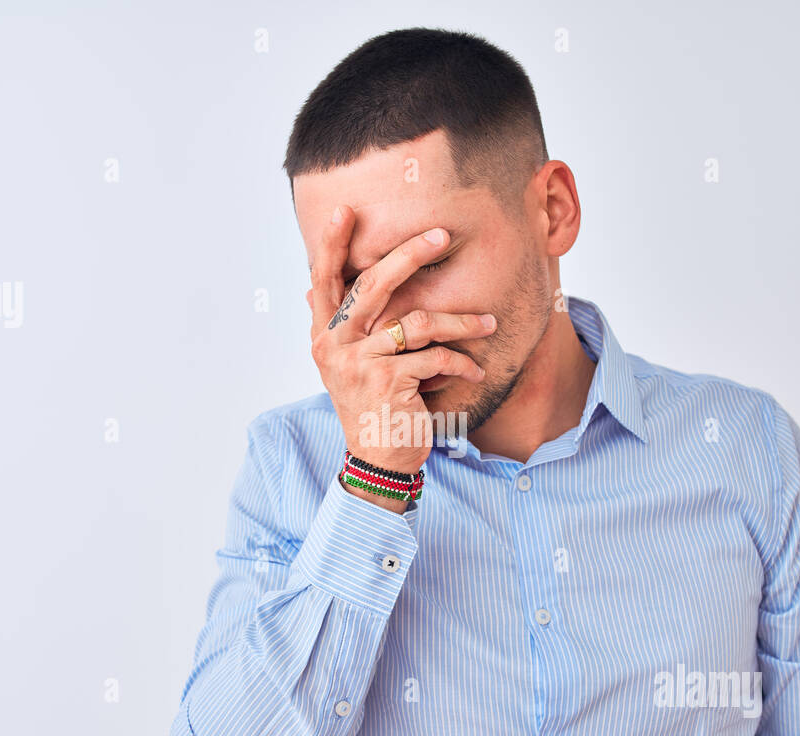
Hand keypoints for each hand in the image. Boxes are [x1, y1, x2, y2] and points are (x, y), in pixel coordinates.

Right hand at [307, 205, 495, 510]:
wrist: (379, 460)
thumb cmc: (371, 407)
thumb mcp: (347, 365)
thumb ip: (341, 326)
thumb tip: (311, 285)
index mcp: (324, 336)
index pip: (323, 280)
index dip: (333, 244)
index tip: (346, 210)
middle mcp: (335, 346)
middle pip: (373, 285)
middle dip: (409, 254)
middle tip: (441, 235)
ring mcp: (361, 364)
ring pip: (417, 322)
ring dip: (460, 322)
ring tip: (488, 325)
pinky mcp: (390, 383)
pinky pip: (435, 358)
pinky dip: (460, 364)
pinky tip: (475, 372)